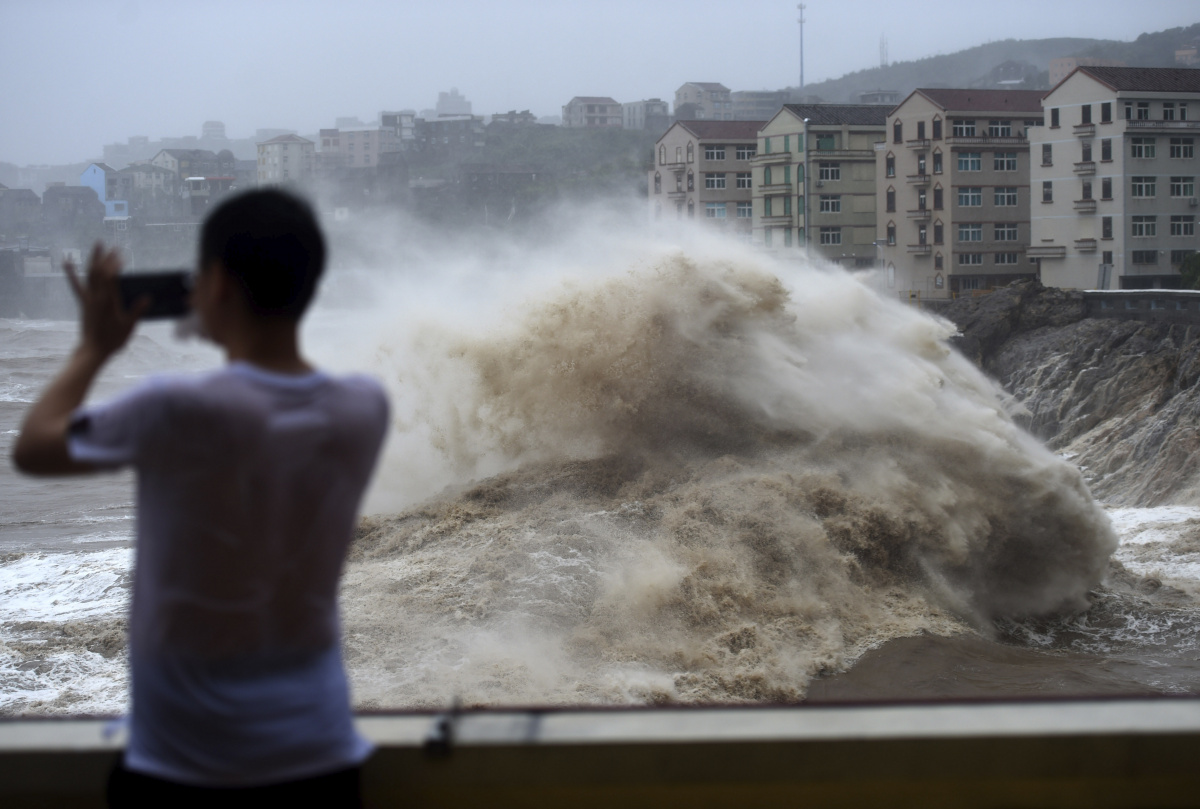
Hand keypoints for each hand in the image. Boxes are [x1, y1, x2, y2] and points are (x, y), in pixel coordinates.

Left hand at [65, 243, 146, 360]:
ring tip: (97, 245)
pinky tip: (67, 262)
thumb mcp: (129, 326)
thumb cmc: (113, 339)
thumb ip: (137, 311)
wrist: (93, 349)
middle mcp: (96, 297)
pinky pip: (77, 285)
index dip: (114, 265)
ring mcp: (89, 298)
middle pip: (99, 272)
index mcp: (108, 301)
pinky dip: (72, 273)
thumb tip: (148, 298)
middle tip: (113, 246)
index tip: (121, 256)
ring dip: (93, 259)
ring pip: (89, 274)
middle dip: (106, 258)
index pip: (110, 277)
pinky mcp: (84, 302)